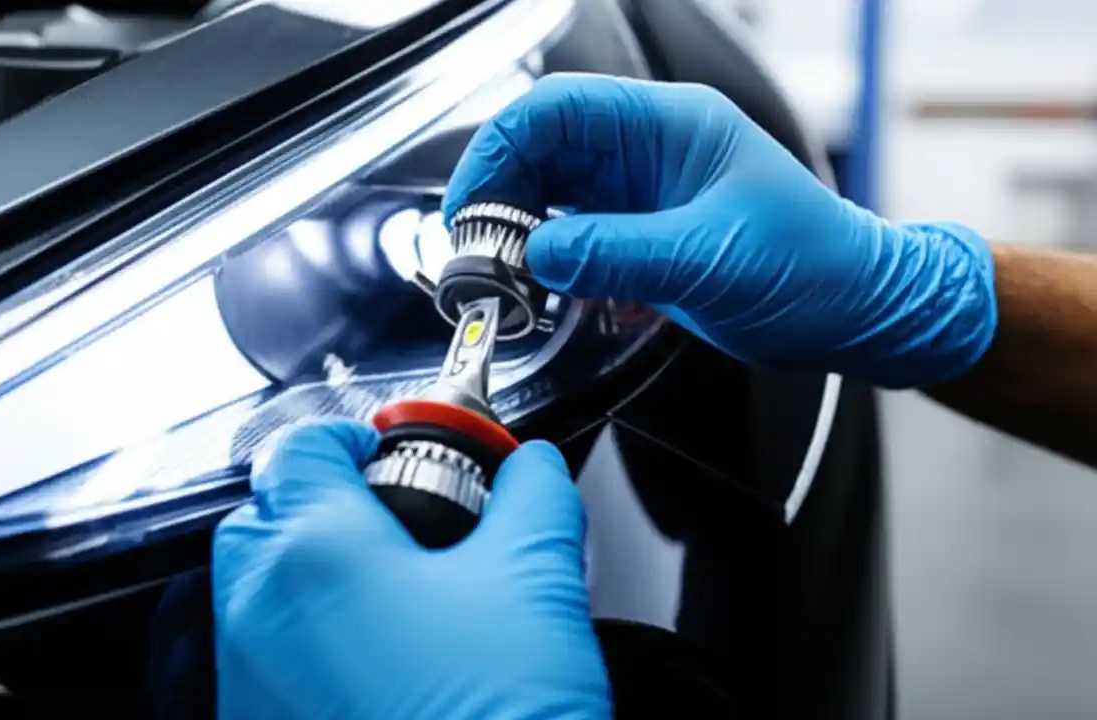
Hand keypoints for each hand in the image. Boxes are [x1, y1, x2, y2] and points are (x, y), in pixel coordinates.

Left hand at [212, 419, 610, 719]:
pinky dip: (304, 642)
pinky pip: (263, 662)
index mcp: (316, 550)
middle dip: (323, 502)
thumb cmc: (496, 718)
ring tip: (392, 599)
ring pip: (257, 593)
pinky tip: (375, 666)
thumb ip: (532, 496)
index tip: (394, 452)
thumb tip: (532, 467)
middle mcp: (259, 612)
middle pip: (263, 516)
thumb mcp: (536, 580)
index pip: (301, 448)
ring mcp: (247, 683)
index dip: (355, 436)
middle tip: (397, 524)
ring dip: (310, 574)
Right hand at [443, 73, 996, 388]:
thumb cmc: (812, 265)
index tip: (472, 202)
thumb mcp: (711, 258)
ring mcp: (639, 195)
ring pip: (548, 196)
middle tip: (474, 251)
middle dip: (498, 195)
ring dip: (515, 232)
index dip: (501, 148)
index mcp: (669, 125)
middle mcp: (646, 152)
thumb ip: (617, 254)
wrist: (854, 310)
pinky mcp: (637, 238)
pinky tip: (533, 288)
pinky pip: (569, 238)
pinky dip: (543, 261)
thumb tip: (536, 254)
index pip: (559, 109)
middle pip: (542, 151)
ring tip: (497, 276)